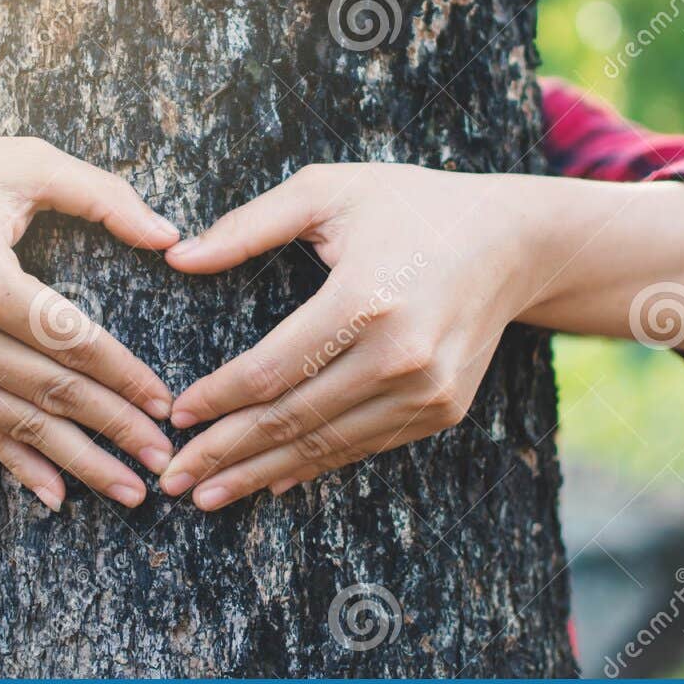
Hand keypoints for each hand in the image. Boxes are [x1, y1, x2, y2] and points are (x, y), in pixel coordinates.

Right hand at [0, 131, 179, 510]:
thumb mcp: (21, 162)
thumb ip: (102, 195)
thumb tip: (170, 237)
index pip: (72, 341)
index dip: (125, 377)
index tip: (166, 405)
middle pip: (51, 391)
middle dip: (114, 430)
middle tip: (164, 462)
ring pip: (18, 421)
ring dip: (77, 461)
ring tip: (130, 491)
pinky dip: (19, 462)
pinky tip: (58, 495)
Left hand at [156, 163, 547, 508]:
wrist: (510, 241)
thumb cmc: (409, 205)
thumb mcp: (327, 191)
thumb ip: (248, 225)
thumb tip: (177, 257)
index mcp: (364, 300)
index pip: (271, 369)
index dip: (217, 399)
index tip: (174, 416)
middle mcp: (400, 356)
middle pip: (293, 418)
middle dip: (226, 453)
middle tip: (173, 479)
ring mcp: (427, 391)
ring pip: (327, 444)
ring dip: (262, 472)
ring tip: (208, 493)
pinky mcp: (443, 410)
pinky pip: (365, 446)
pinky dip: (315, 465)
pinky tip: (272, 478)